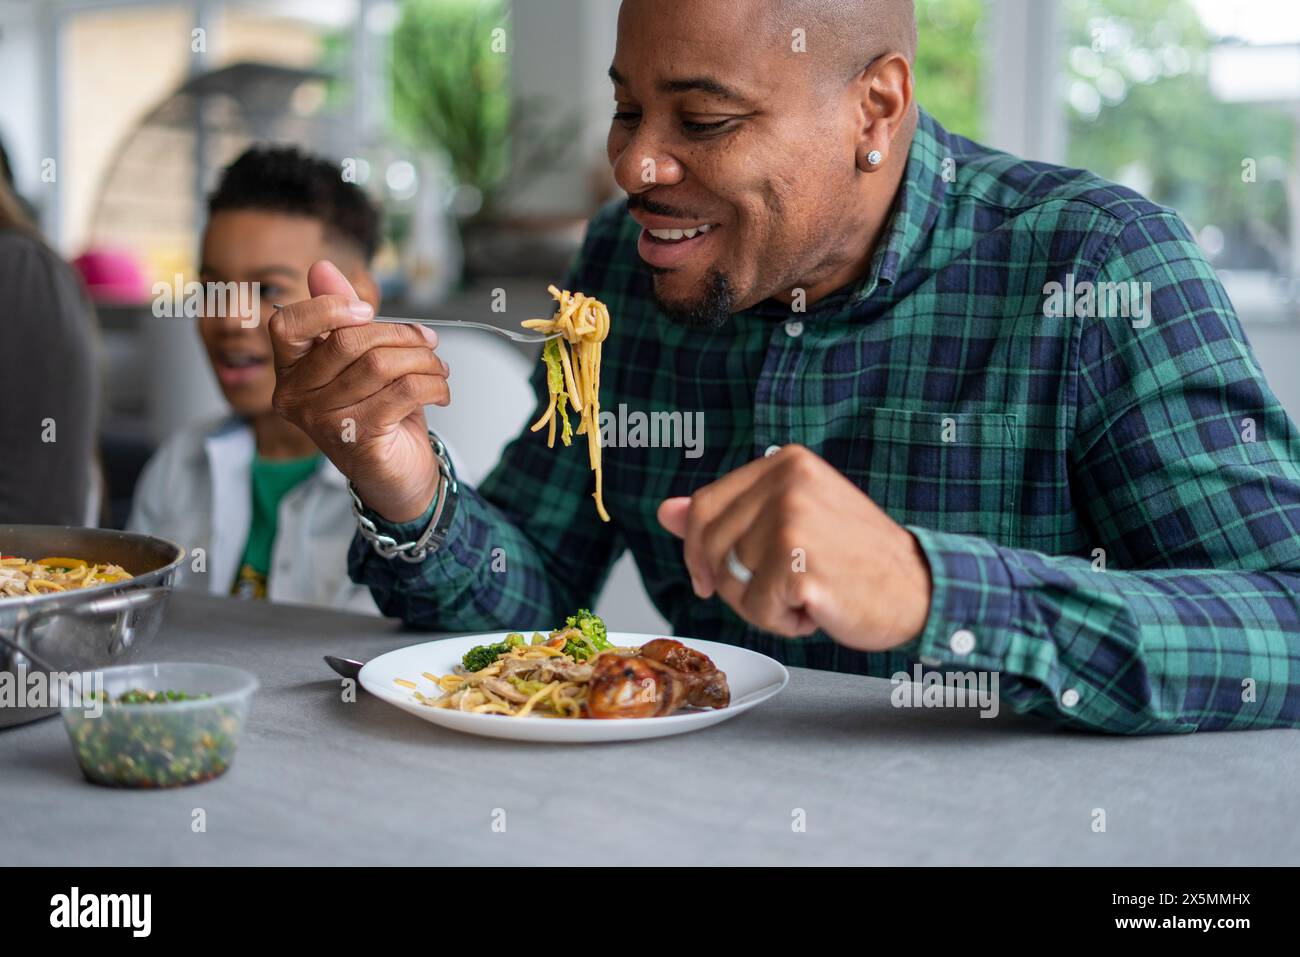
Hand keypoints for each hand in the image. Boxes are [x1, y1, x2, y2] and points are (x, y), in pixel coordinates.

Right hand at [268, 260, 450, 522]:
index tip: (368, 309)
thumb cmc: (379, 412)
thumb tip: (321, 267)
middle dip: (400, 335)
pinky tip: (441, 390)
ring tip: (439, 368)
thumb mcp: (362, 358)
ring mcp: (324, 422)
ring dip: (423, 360)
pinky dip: (434, 384)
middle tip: (428, 342)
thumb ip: (341, 315)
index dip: (328, 308)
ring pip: (381, 364)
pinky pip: (405, 391)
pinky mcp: (360, 439)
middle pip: (348, 341)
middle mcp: (297, 398)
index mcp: (290, 371)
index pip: (286, 325)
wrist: (398, 475)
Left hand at [657, 445, 932, 649]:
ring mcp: (793, 522)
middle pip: (709, 546)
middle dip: (731, 583)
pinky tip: (817, 609)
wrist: (920, 588)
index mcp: (784, 463)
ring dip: (760, 605)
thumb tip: (666, 511)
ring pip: (731, 582)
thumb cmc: (854, 558)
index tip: (709, 578)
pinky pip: (758, 611)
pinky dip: (783, 623)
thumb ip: (729, 513)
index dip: (696, 551)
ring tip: (804, 595)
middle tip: (776, 591)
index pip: (703, 507)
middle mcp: (787, 483)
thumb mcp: (790, 520)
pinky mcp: (800, 566)